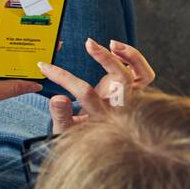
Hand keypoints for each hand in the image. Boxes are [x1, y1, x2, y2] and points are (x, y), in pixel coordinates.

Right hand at [38, 38, 155, 132]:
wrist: (102, 145)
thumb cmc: (81, 136)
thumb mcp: (65, 130)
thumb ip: (61, 115)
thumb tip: (57, 99)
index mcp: (101, 118)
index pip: (84, 92)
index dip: (63, 77)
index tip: (45, 67)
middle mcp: (121, 109)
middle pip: (123, 79)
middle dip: (106, 58)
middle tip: (88, 43)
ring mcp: (131, 99)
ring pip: (142, 74)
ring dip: (130, 55)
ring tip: (111, 43)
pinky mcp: (136, 92)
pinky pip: (144, 74)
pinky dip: (135, 59)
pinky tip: (117, 49)